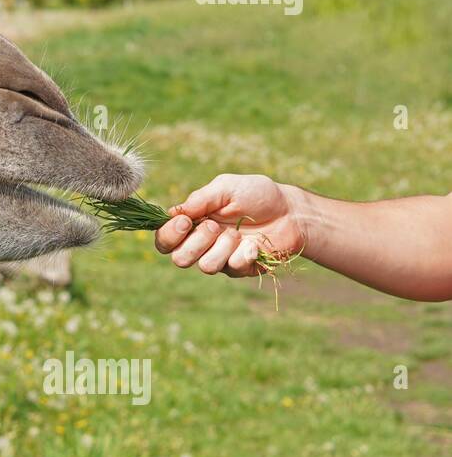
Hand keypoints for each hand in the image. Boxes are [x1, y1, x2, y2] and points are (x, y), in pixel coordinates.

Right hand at [154, 174, 305, 276]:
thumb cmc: (258, 195)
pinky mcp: (240, 268)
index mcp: (193, 223)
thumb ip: (200, 199)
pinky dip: (245, 253)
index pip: (165, 240)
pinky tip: (255, 243)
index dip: (170, 234)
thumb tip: (173, 213)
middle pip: (179, 259)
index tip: (186, 221)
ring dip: (222, 247)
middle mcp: (202, 244)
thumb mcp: (226, 187)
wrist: (292, 212)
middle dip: (197, 242)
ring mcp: (221, 258)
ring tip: (238, 234)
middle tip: (216, 226)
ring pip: (205, 267)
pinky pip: (232, 268)